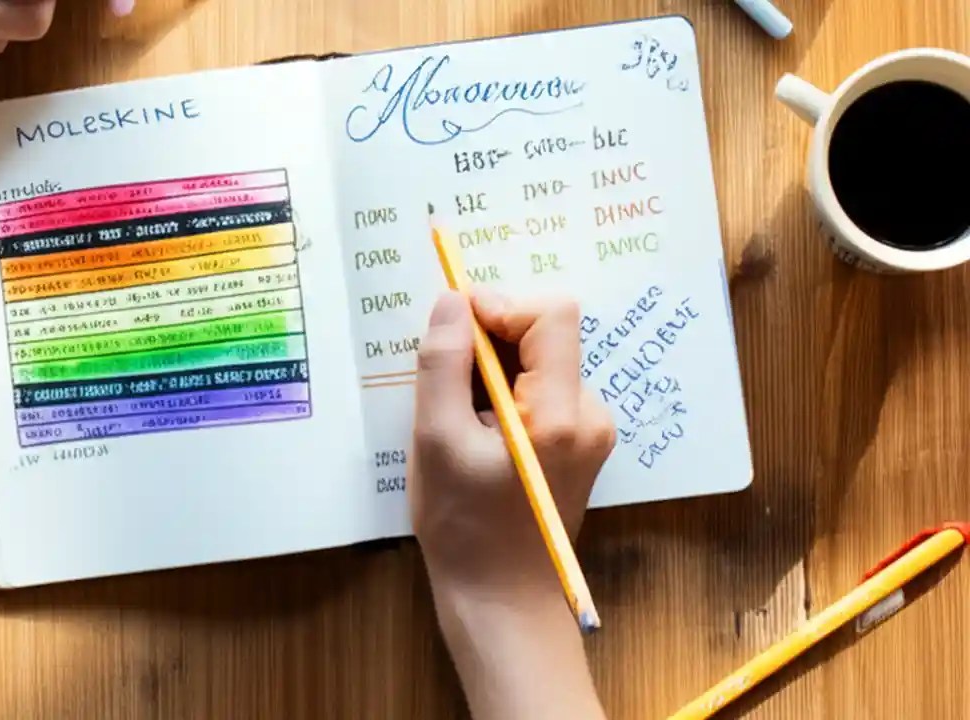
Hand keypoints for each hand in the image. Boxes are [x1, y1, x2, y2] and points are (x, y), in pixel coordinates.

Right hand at [409, 290, 612, 719]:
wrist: (501, 600)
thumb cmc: (463, 527)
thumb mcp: (436, 440)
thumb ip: (443, 364)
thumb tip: (453, 300)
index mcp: (561, 414)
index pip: (551, 315)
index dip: (500, 306)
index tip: (454, 326)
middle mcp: (590, 414)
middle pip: (546, 336)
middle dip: (491, 340)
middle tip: (444, 378)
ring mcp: (591, 431)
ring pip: (540, 363)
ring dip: (493, 370)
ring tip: (456, 415)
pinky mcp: (580, 444)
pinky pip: (541, 391)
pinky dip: (505, 394)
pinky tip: (476, 432)